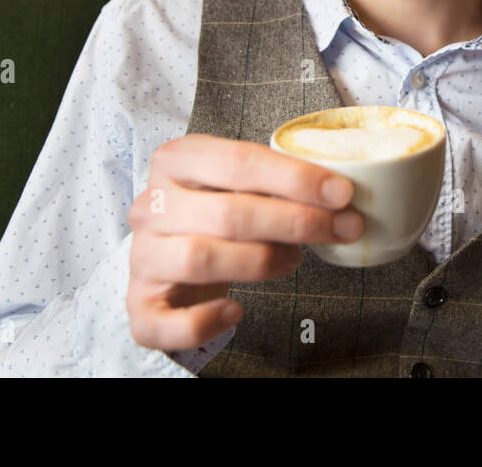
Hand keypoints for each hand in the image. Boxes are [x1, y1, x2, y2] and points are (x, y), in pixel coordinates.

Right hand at [126, 133, 363, 351]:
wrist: (170, 254)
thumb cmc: (214, 212)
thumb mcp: (239, 183)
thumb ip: (278, 182)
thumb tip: (339, 194)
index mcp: (176, 160)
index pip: (239, 161)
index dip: (296, 179)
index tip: (342, 193)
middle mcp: (151, 204)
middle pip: (228, 213)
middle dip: (296, 222)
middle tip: (342, 228)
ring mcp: (141, 255)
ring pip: (201, 258)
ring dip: (262, 262)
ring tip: (294, 260)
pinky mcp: (138, 303)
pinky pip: (165, 321)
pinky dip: (205, 320)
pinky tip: (235, 310)